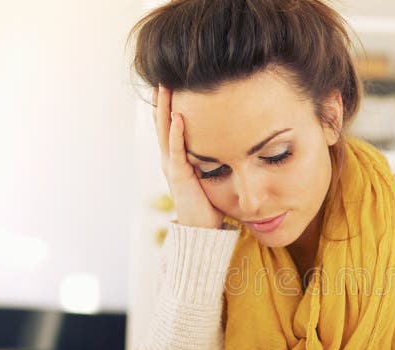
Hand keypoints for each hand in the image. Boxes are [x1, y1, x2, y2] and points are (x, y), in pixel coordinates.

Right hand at [152, 84, 224, 228]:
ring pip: (165, 131)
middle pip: (162, 122)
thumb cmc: (210, 204)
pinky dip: (176, 132)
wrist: (203, 230)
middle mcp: (170, 159)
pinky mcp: (178, 176)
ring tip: (165, 86)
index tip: (174, 82)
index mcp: (177, 157)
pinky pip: (176, 150)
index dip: (170, 104)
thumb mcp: (211, 174)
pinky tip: (178, 115)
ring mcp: (172, 166)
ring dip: (164, 108)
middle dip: (163, 99)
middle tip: (165, 75)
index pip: (171, 125)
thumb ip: (214, 158)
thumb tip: (232, 141)